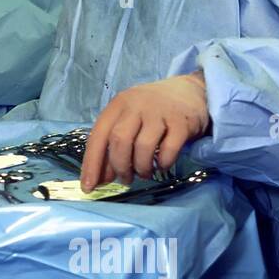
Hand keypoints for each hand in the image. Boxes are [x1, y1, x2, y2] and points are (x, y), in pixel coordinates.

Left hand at [79, 71, 210, 191]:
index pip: (98, 135)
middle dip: (119, 166)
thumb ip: (113, 146)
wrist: (190, 92)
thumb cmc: (152, 110)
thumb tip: (100, 179)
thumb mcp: (129, 120)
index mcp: (118, 104)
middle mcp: (137, 105)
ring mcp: (160, 112)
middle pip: (119, 140)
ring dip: (141, 168)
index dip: (92, 164)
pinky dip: (163, 163)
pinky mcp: (181, 122)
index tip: (88, 187)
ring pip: (143, 146)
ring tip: (144, 173)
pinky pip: (168, 149)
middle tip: (126, 179)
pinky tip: (162, 165)